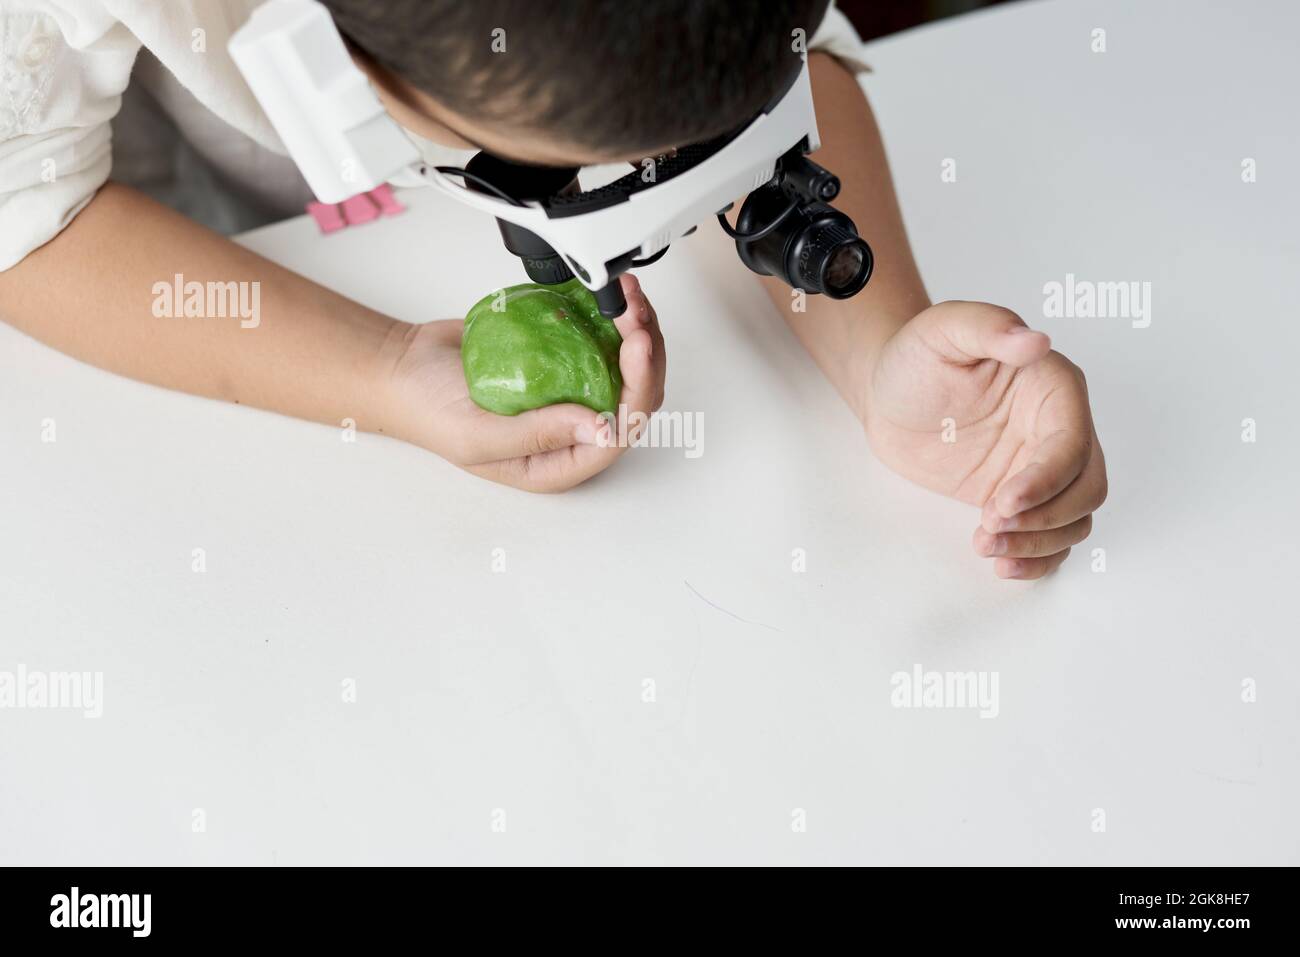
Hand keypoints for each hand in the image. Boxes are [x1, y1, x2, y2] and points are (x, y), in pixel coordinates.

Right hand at [385, 273, 665, 490]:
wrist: (403, 367)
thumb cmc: (429, 410)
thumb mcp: (477, 435)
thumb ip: (539, 435)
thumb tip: (601, 427)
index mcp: (558, 463)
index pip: (620, 433)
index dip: (639, 388)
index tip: (636, 345)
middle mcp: (572, 431)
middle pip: (634, 398)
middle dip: (647, 353)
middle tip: (634, 311)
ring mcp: (571, 393)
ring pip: (626, 368)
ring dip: (636, 332)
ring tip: (628, 297)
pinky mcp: (565, 360)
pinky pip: (603, 343)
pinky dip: (613, 319)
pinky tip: (612, 295)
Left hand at [862, 301, 1106, 578]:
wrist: (889, 396)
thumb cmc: (916, 357)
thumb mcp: (942, 330)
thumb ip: (987, 327)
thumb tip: (1035, 340)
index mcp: (1054, 388)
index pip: (1072, 444)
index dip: (1046, 480)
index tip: (1002, 502)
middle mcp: (1058, 429)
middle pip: (1086, 488)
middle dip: (1044, 518)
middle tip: (988, 527)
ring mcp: (1041, 468)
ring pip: (1074, 520)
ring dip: (1037, 543)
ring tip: (984, 545)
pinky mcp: (1021, 498)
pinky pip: (1051, 537)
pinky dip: (1037, 559)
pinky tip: (1004, 566)